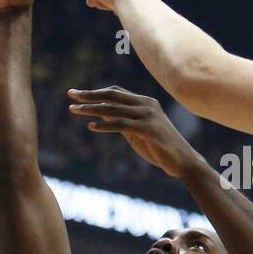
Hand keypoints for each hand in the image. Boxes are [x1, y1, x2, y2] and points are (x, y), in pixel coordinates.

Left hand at [67, 88, 200, 178]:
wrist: (181, 161)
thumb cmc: (158, 147)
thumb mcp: (136, 131)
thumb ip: (121, 120)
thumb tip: (101, 113)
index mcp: (144, 102)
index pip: (115, 92)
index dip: (95, 92)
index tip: (76, 94)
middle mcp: (146, 105)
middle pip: (112, 96)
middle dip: (89, 95)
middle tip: (70, 95)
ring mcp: (149, 116)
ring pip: (114, 109)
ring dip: (92, 109)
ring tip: (74, 110)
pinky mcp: (149, 129)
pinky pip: (122, 125)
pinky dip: (105, 125)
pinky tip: (91, 126)